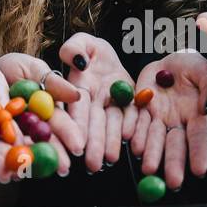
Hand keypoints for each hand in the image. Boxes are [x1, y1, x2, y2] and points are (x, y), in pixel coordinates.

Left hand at [0, 52, 85, 174]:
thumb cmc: (12, 67)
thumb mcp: (34, 69)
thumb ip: (53, 83)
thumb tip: (77, 95)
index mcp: (44, 112)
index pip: (58, 124)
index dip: (69, 135)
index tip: (78, 146)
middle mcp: (28, 129)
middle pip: (41, 143)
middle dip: (52, 155)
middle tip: (62, 168)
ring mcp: (6, 135)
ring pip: (16, 150)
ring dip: (24, 160)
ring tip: (31, 169)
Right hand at [58, 33, 137, 171]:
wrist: (108, 55)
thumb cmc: (89, 49)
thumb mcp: (80, 42)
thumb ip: (73, 49)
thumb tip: (78, 61)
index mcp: (78, 89)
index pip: (76, 108)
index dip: (77, 125)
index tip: (77, 142)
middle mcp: (94, 102)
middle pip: (94, 124)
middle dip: (94, 144)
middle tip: (93, 164)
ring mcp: (111, 105)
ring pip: (112, 125)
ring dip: (110, 142)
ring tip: (110, 159)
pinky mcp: (129, 104)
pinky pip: (132, 115)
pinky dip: (132, 127)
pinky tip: (131, 140)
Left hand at [129, 52, 206, 189]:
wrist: (170, 60)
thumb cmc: (193, 66)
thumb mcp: (205, 72)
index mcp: (196, 114)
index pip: (199, 137)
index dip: (199, 153)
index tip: (200, 171)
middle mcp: (177, 121)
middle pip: (175, 145)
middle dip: (174, 163)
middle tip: (173, 182)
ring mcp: (159, 117)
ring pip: (154, 139)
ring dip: (152, 154)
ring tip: (149, 169)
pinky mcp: (142, 109)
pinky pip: (138, 123)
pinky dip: (135, 134)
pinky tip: (134, 146)